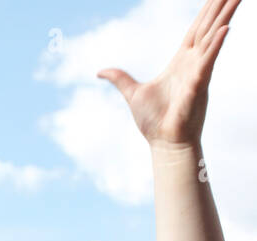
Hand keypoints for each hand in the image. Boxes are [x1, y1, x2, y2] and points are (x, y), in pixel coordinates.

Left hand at [99, 0, 239, 146]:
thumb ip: (120, 78)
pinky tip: (225, 29)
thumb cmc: (153, 121)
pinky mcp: (198, 84)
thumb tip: (100, 71)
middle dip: (221, 7)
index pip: (196, 29)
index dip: (206, 11)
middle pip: (209, 27)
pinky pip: (208, 61)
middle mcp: (194, 63)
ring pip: (213, 38)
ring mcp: (198, 72)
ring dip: (225, 17)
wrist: (162, 142)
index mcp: (180, 62)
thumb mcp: (132, 93)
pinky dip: (216, 45)